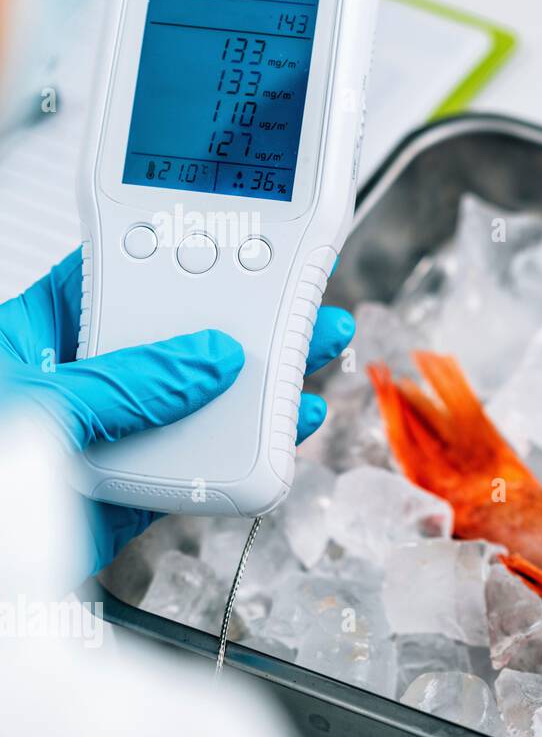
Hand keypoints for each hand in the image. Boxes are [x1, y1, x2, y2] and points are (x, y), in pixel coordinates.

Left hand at [0, 249, 354, 570]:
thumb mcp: (36, 406)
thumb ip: (126, 383)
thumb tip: (206, 360)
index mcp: (31, 338)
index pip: (112, 280)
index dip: (175, 257)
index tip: (237, 244)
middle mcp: (76, 383)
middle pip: (173, 340)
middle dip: (243, 322)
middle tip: (300, 303)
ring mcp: (107, 438)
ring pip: (198, 402)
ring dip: (261, 384)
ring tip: (314, 353)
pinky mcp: (131, 493)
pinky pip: (201, 465)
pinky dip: (251, 449)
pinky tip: (288, 425)